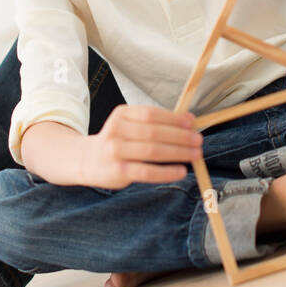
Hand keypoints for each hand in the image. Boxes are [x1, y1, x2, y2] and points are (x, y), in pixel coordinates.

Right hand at [89, 105, 203, 187]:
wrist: (87, 161)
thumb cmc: (118, 141)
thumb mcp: (131, 125)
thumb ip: (157, 122)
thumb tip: (189, 119)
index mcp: (121, 114)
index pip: (151, 114)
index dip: (174, 119)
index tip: (192, 124)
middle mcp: (116, 130)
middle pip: (154, 132)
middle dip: (180, 136)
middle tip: (198, 140)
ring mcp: (115, 151)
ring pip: (152, 151)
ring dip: (178, 153)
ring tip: (195, 154)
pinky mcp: (118, 171)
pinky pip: (147, 172)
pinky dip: (166, 172)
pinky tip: (181, 171)